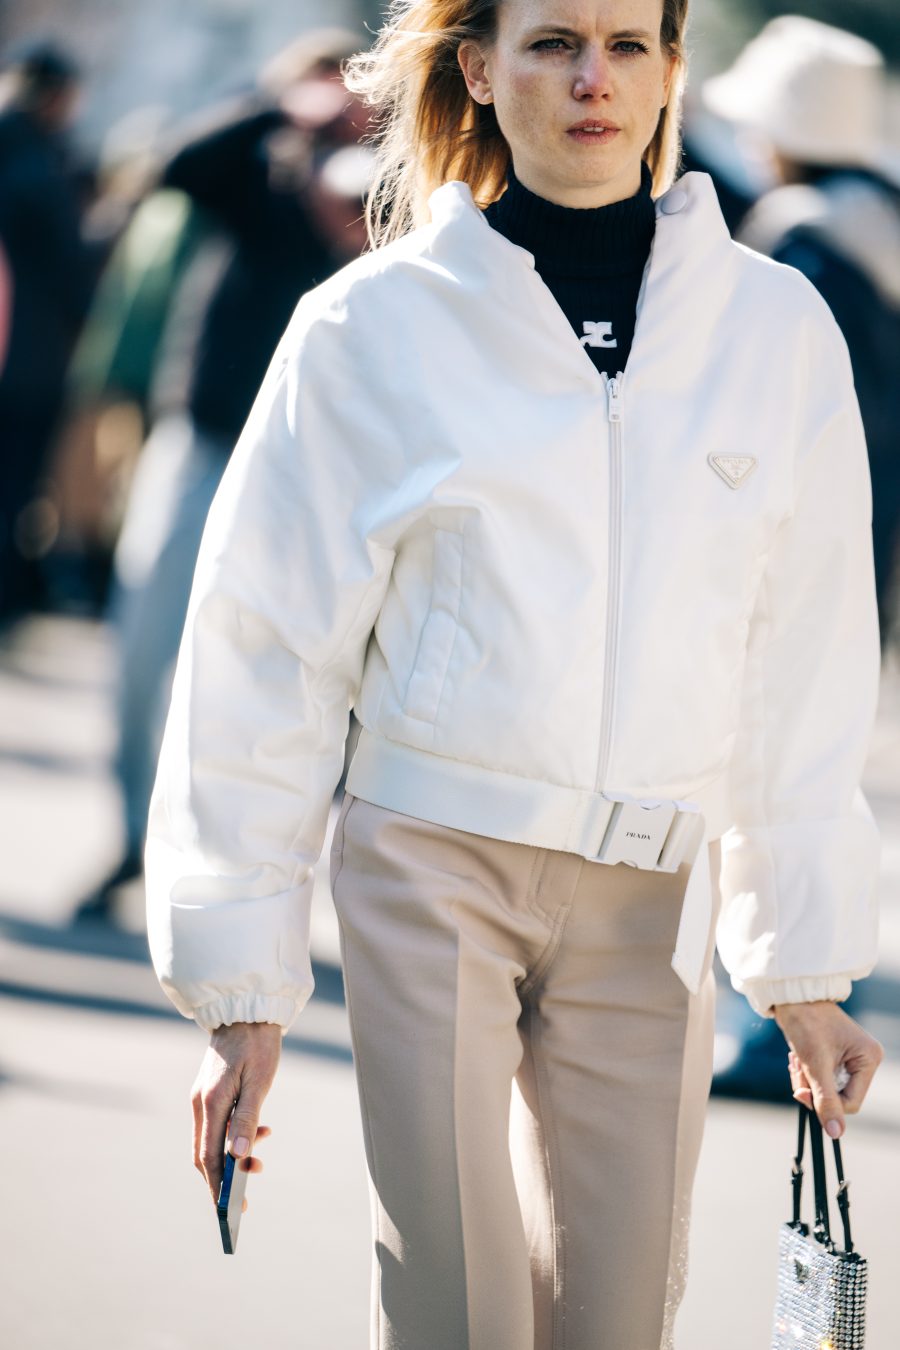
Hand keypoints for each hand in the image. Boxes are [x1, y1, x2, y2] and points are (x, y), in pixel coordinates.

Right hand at [191, 1021, 282, 1207]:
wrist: (247, 1011)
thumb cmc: (257, 1044)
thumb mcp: (259, 1081)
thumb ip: (248, 1118)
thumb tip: (238, 1155)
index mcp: (210, 1103)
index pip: (208, 1156)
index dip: (218, 1186)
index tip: (232, 1210)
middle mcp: (201, 1103)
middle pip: (204, 1155)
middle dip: (222, 1180)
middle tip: (246, 1199)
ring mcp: (202, 1098)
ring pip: (210, 1142)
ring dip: (231, 1158)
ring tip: (260, 1160)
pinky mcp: (210, 1092)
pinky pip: (216, 1125)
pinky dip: (233, 1137)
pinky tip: (260, 1132)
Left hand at [773, 1000, 882, 1138]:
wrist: (792, 997)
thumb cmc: (806, 1024)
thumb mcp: (815, 1065)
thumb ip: (826, 1100)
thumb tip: (836, 1133)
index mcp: (869, 1059)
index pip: (850, 1103)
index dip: (825, 1103)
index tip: (802, 1091)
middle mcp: (864, 1060)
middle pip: (838, 1097)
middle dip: (813, 1089)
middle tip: (797, 1071)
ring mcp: (850, 1058)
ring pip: (827, 1090)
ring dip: (806, 1081)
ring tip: (796, 1062)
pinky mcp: (836, 1057)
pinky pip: (822, 1079)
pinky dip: (807, 1074)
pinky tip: (797, 1060)